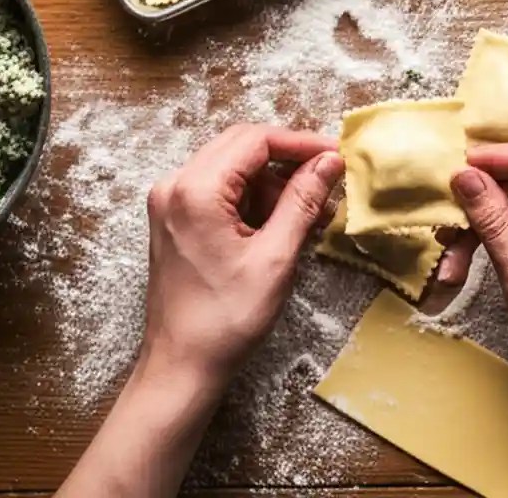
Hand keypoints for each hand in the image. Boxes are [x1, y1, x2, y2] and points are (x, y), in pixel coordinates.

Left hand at [143, 124, 343, 381]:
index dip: (301, 143)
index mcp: (195, 190)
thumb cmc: (226, 319)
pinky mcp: (173, 220)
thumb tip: (329, 161)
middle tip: (328, 179)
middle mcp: (174, 185)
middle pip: (240, 147)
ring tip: (311, 213)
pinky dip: (252, 200)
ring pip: (231, 168)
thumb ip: (303, 201)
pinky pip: (218, 191)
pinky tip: (282, 224)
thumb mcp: (276, 257)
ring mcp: (169, 202)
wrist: (180, 366)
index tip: (337, 155)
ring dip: (272, 183)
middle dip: (288, 160)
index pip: (255, 140)